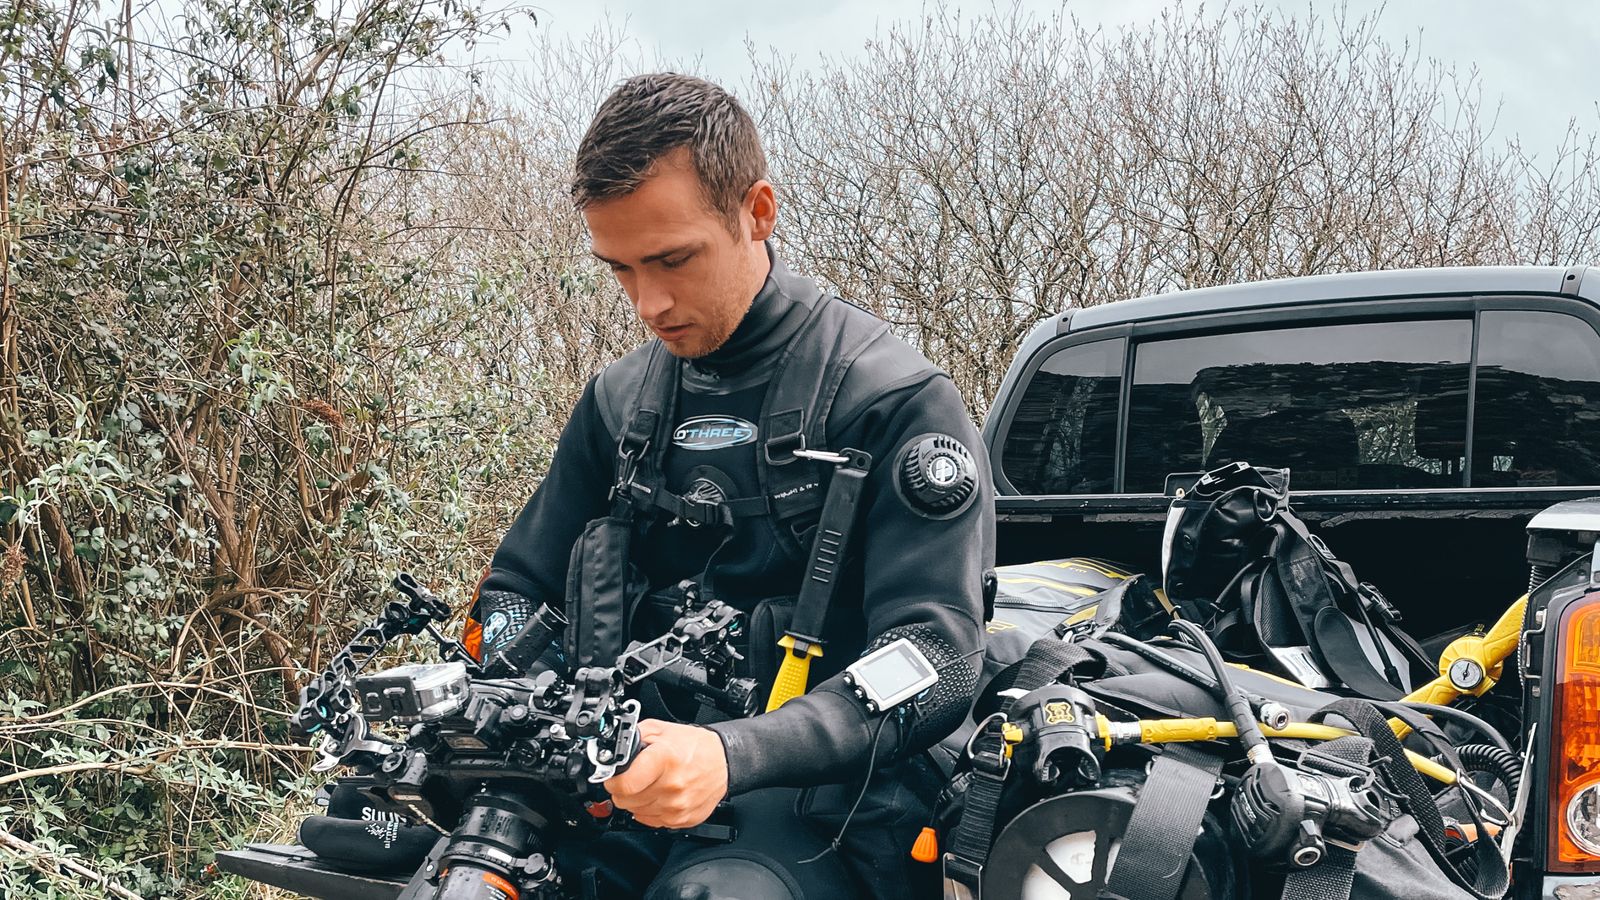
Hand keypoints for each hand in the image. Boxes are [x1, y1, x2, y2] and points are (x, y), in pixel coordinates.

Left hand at [603, 719, 727, 828]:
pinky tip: (660, 795)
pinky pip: (651, 821)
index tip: (614, 777)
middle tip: (633, 778)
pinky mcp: (682, 819)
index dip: (613, 780)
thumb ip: (634, 738)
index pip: (624, 784)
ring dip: (637, 800)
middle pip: (626, 801)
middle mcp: (672, 786)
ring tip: (650, 784)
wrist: (724, 761)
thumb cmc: (696, 746)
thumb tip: (614, 752)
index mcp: (665, 760)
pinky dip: (651, 809)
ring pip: (636, 812)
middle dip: (623, 789)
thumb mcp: (661, 729)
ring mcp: (677, 806)